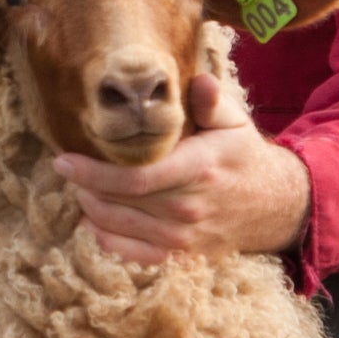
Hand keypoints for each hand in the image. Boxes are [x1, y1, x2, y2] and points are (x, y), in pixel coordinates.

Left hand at [54, 95, 309, 265]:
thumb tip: (200, 81)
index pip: (137, 178)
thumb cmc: (243, 155)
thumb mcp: (234, 121)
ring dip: (91, 209)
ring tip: (77, 187)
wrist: (274, 204)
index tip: (63, 160)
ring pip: (121, 228)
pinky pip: (135, 255)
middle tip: (64, 167)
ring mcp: (185, 238)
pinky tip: (92, 221)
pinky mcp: (182, 255)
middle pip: (121, 203)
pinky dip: (107, 241)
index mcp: (199, 170)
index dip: (94, 172)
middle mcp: (189, 208)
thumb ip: (212, 101)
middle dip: (85, 186)